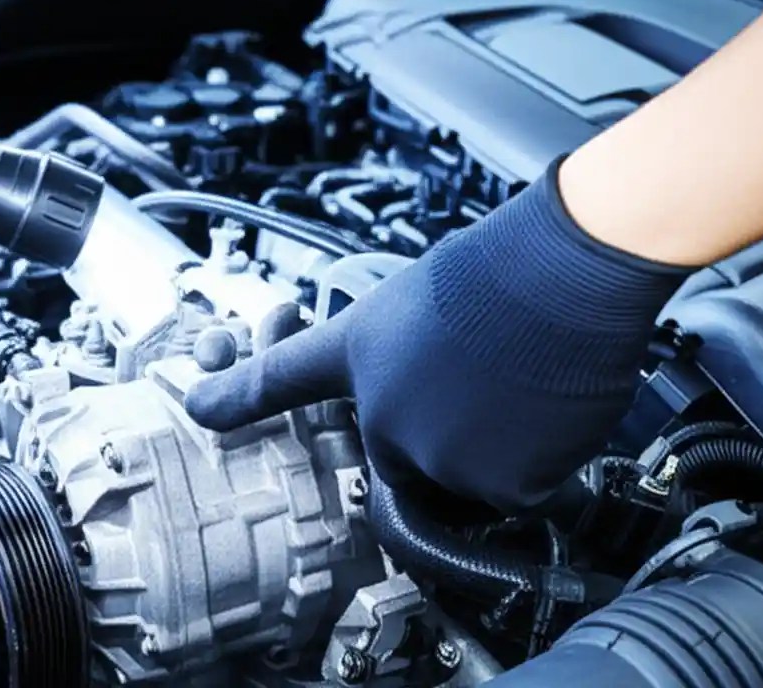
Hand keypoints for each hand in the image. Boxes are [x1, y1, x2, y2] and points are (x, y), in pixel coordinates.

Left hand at [185, 165, 690, 512]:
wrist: (560, 274)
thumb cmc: (498, 271)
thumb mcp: (412, 297)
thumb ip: (393, 359)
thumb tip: (409, 387)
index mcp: (354, 361)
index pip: (281, 384)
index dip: (241, 400)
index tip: (202, 407)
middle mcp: (385, 420)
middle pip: (403, 458)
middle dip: (436, 432)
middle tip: (480, 381)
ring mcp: (440, 459)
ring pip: (464, 479)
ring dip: (490, 449)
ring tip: (517, 386)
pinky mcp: (501, 485)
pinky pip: (519, 490)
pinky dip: (538, 459)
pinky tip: (543, 407)